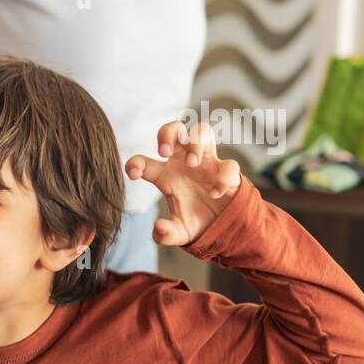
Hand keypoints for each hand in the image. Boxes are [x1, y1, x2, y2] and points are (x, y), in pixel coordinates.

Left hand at [126, 121, 241, 246]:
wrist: (223, 228)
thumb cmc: (195, 222)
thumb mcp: (177, 233)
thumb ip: (165, 234)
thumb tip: (159, 229)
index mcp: (165, 175)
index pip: (143, 161)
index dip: (135, 163)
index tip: (134, 175)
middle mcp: (184, 163)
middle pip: (174, 128)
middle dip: (167, 133)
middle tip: (164, 152)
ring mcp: (207, 163)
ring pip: (202, 130)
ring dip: (195, 142)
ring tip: (192, 163)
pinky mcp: (227, 171)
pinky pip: (229, 164)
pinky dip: (222, 177)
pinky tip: (215, 194)